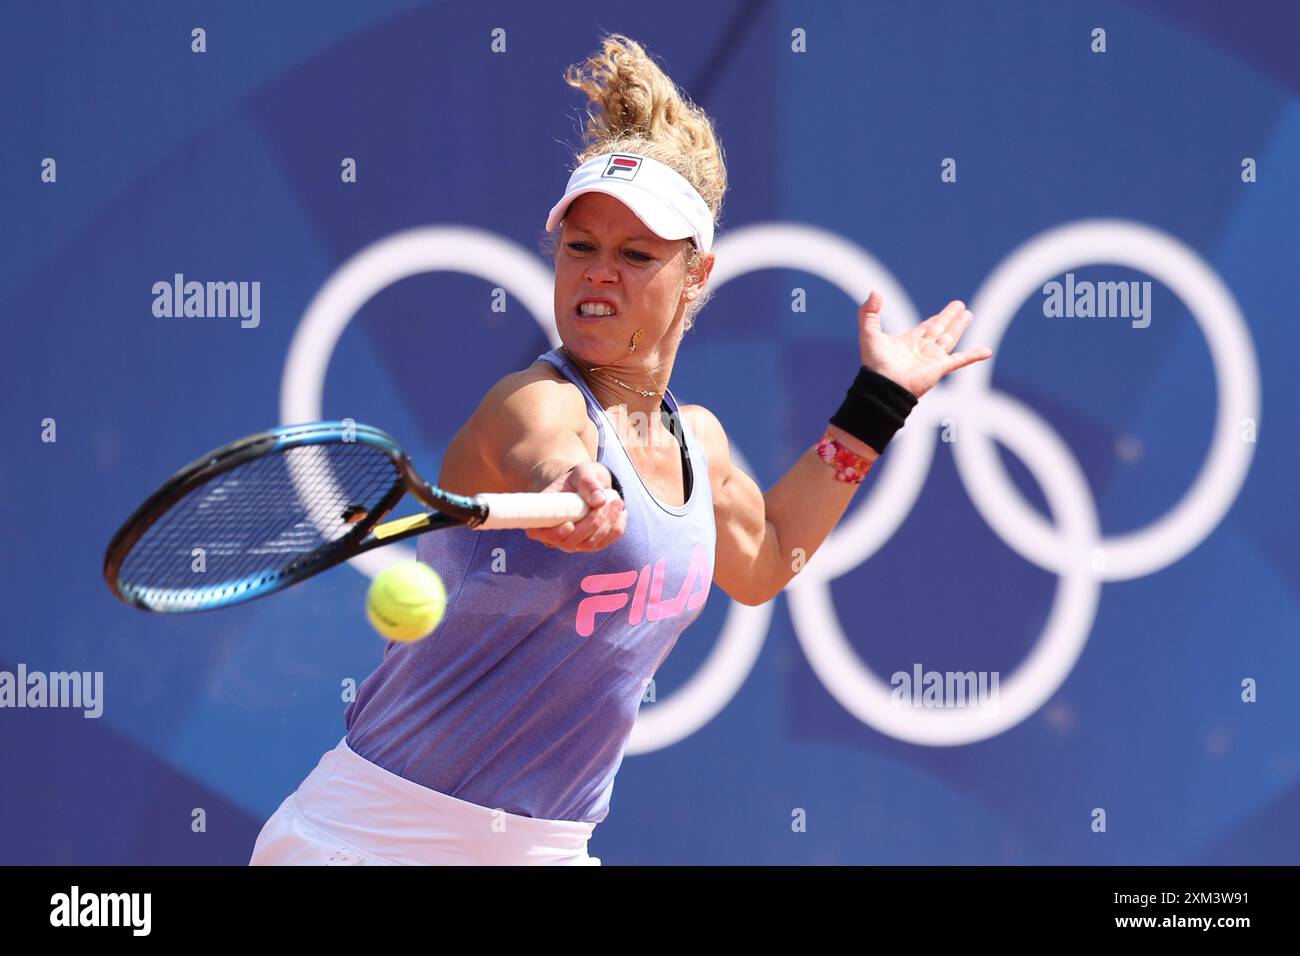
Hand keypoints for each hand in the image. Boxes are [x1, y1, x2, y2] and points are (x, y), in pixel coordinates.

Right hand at [525, 461, 625, 552]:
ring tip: (617, 501)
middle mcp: (556, 536)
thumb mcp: (582, 472)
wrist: (590, 486)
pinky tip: (620, 511)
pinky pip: (606, 541)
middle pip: (572, 541)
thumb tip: (600, 500)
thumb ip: (588, 482)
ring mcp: (575, 544)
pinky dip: (616, 527)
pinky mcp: (593, 544)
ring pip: (590, 543)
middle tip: (607, 500)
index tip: (569, 525)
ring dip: (607, 523)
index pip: (541, 534)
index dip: (554, 534)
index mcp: (543, 517)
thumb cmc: (579, 478)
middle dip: (592, 522)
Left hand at [856, 291, 992, 397]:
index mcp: (908, 342)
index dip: (933, 320)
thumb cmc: (875, 363)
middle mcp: (922, 349)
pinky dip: (974, 355)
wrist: (883, 385)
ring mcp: (932, 359)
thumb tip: (875, 291)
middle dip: (950, 318)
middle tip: (960, 306)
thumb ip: (869, 312)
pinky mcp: (941, 367)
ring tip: (969, 314)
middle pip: (940, 329)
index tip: (942, 313)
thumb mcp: (869, 332)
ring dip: (959, 326)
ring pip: (950, 338)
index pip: (924, 328)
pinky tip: (987, 351)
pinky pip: (961, 360)